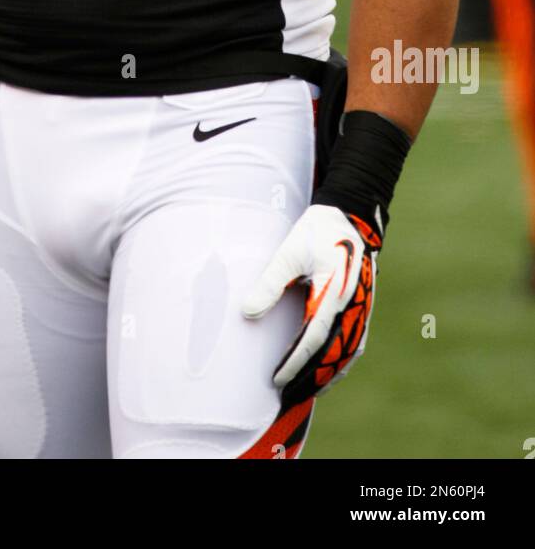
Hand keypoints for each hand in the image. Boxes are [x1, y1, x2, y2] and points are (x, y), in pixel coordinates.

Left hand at [242, 203, 382, 410]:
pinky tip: (329, 373)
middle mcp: (352, 305)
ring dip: (328, 374)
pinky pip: (356, 343)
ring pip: (348, 352)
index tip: (278, 379)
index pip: (314, 338)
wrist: (350, 215)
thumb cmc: (316, 231)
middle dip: (311, 377)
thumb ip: (270, 283)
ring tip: (306, 392)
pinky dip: (342, 362)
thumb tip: (248, 312)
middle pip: (333, 352)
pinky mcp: (363, 307)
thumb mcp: (289, 252)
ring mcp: (361, 308)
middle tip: (288, 395)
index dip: (296, 362)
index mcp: (334, 292)